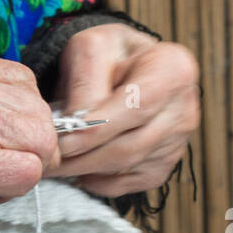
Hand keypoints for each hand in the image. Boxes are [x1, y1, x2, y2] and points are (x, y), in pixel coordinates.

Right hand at [0, 41, 61, 232]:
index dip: (18, 111)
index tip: (2, 135)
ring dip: (26, 162)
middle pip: (34, 104)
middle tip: (2, 162)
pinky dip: (15, 187)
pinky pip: (27, 169)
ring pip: (39, 135)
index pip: (16, 76)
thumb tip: (7, 112)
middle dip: (29, 139)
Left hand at [44, 24, 200, 196]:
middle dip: (84, 156)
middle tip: (48, 159)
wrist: (125, 66)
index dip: (99, 128)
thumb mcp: (90, 49)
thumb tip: (76, 125)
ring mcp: (178, 141)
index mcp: (174, 69)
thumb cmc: (109, 55)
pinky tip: (80, 169)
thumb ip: (84, 83)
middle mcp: (184, 107)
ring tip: (55, 164)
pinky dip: (100, 181)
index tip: (65, 141)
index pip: (138, 106)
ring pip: (127, 166)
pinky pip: (130, 183)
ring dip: (85, 170)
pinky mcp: (166, 164)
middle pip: (132, 144)